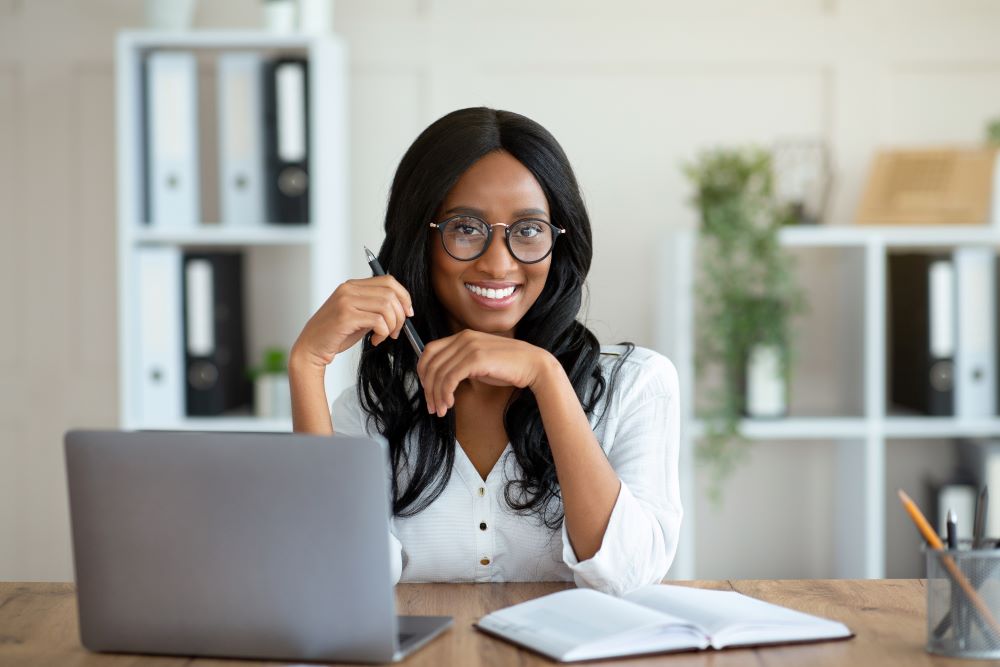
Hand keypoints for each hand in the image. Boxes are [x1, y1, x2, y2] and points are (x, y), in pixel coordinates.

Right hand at [290, 275, 413, 370]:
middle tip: (396, 331)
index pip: (388, 280)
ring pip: (387, 306)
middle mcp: (349, 289)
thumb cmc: (336, 334)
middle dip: (400, 314)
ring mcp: (346, 301)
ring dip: (392, 325)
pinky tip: (375, 340)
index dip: (404, 296)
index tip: (408, 313)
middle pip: (390, 293)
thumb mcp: (359, 315)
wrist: (312, 348)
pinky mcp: (345, 316)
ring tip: (385, 336)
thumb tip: (402, 307)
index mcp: (352, 285)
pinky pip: (378, 320)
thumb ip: (375, 307)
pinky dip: (383, 332)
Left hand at [416, 330, 559, 416]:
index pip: (429, 350)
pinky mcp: (476, 358)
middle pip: (431, 363)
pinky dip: (446, 393)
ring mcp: (469, 346)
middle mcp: (463, 338)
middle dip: (427, 388)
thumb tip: (440, 379)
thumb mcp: (478, 361)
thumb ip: (460, 363)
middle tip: (432, 406)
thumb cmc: (507, 366)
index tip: (427, 390)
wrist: (533, 364)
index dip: (423, 372)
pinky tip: (450, 403)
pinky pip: (450, 378)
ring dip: (436, 395)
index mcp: (462, 336)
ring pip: (439, 373)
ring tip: (441, 410)